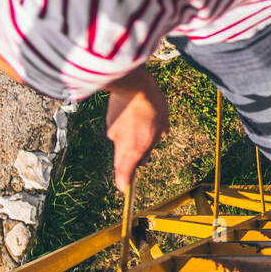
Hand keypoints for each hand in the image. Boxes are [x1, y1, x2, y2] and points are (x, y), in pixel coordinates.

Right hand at [106, 72, 169, 193]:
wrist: (133, 82)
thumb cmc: (152, 106)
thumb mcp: (161, 128)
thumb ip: (152, 146)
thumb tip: (144, 156)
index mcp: (133, 149)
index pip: (123, 174)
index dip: (123, 183)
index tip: (124, 189)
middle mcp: (120, 143)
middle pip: (122, 160)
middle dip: (131, 160)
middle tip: (144, 153)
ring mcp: (112, 131)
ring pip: (121, 142)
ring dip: (131, 139)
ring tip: (144, 123)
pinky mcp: (109, 119)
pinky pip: (118, 129)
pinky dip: (126, 127)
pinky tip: (135, 114)